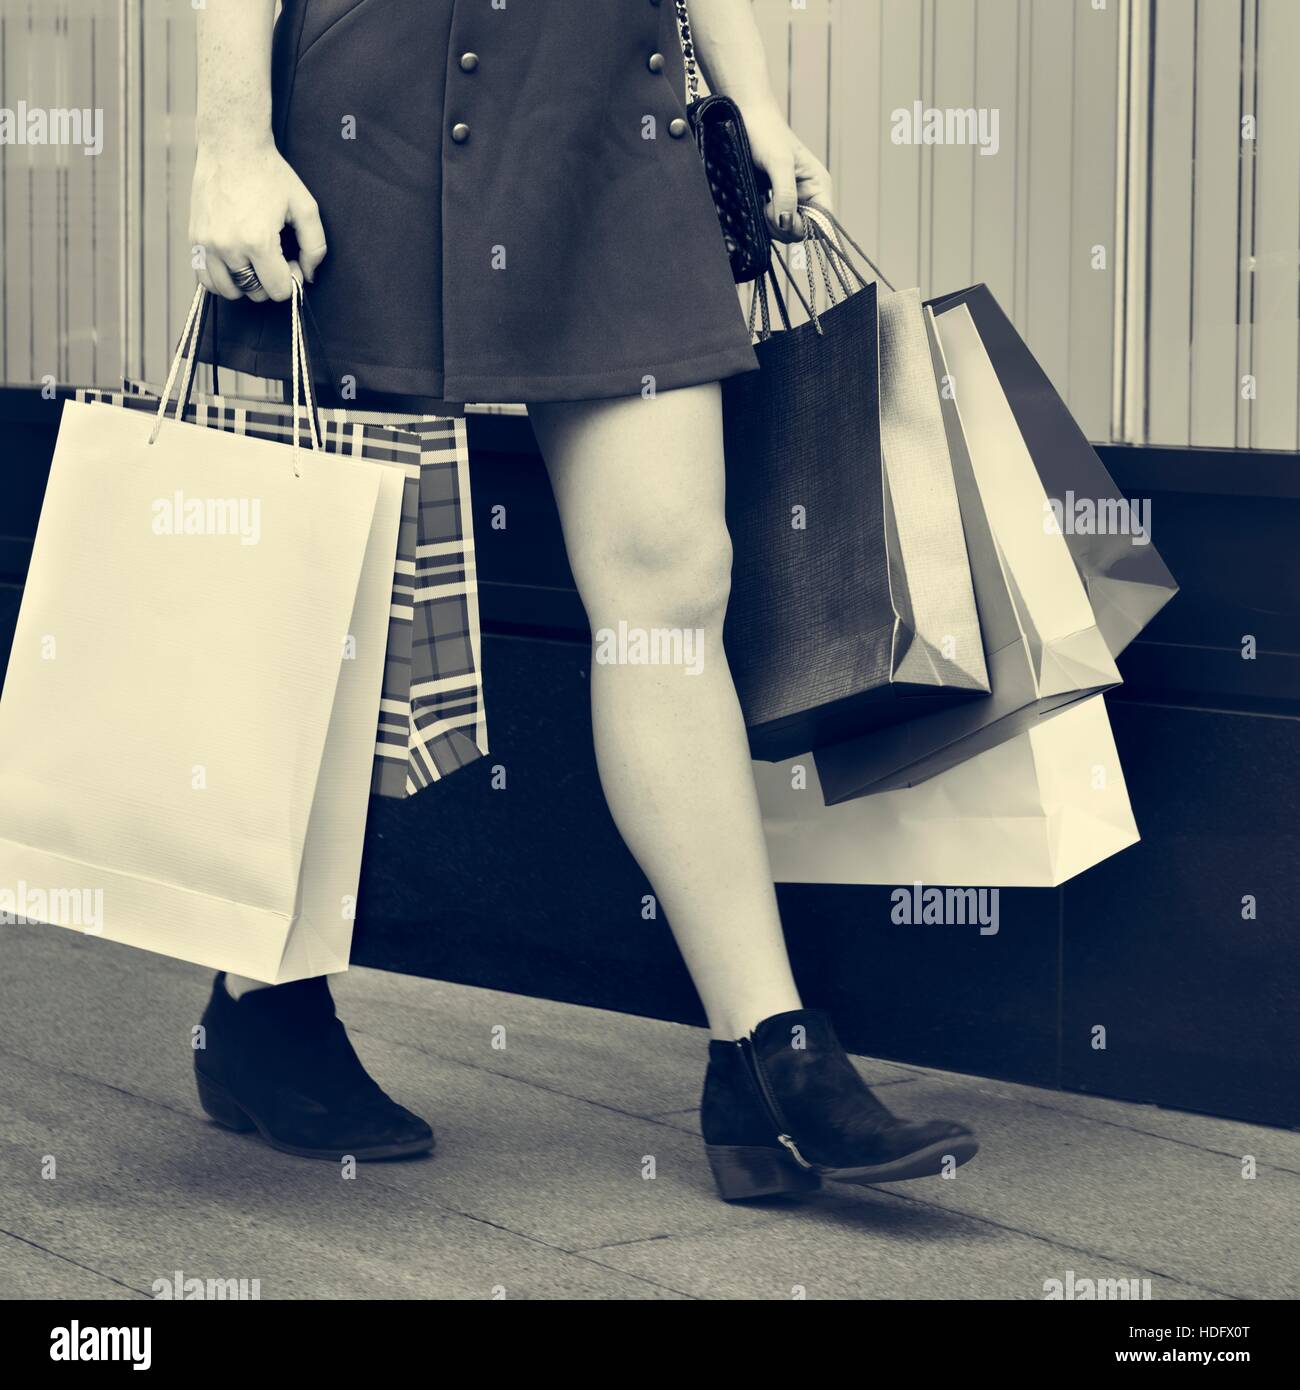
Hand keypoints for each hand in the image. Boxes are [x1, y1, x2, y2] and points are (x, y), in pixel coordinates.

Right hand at [189, 139, 326, 300]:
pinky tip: (235, 263)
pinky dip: (221, 279)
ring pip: (229, 290)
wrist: (231, 145)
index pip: (277, 290)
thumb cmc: (269, 173)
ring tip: (254, 262)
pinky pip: (205, 278)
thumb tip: (309, 275)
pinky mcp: (194, 238)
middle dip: (270, 280)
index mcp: (257, 241)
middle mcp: (228, 247)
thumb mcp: (305, 206)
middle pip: (255, 292)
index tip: (290, 262)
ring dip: (246, 284)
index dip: (290, 281)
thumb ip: (315, 246)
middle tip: (274, 257)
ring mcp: (207, 244)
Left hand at [742, 102, 833, 242]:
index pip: (822, 223)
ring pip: (785, 231)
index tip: (783, 218)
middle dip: (783, 226)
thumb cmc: (766, 133)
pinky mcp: (774, 203)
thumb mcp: (778, 163)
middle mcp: (808, 196)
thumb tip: (786, 223)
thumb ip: (785, 194)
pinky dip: (763, 220)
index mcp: (818, 186)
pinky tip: (758, 203)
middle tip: (767, 208)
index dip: (803, 228)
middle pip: (802, 231)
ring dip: (771, 223)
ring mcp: (791, 201)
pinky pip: (773, 224)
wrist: (745, 117)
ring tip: (761, 202)